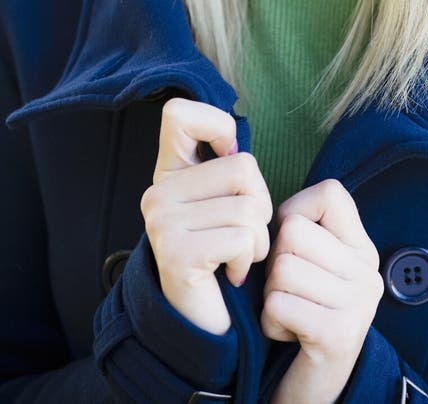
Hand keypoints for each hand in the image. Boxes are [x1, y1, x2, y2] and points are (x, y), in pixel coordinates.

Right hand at [140, 97, 271, 333]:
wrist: (203, 322)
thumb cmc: (225, 253)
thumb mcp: (222, 201)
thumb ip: (224, 164)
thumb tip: (233, 132)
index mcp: (168, 171)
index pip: (179, 114)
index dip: (217, 125)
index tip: (227, 157)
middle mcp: (157, 193)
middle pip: (243, 166)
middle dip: (260, 203)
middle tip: (241, 234)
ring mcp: (162, 223)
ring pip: (249, 206)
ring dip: (258, 238)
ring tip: (236, 256)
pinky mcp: (176, 254)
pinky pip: (242, 239)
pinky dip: (249, 260)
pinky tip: (231, 274)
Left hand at [261, 180, 383, 403]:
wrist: (316, 385)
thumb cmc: (300, 312)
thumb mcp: (311, 266)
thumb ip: (300, 230)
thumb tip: (262, 204)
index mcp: (362, 247)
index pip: (330, 193)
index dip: (295, 210)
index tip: (292, 244)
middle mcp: (367, 271)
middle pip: (294, 232)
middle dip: (274, 262)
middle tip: (287, 289)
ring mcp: (359, 304)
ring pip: (282, 268)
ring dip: (271, 295)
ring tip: (289, 311)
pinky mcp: (339, 335)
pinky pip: (279, 304)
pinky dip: (271, 321)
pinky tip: (288, 333)